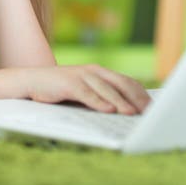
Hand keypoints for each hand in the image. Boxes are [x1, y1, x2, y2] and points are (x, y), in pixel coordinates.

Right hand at [18, 64, 150, 114]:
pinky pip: (86, 93)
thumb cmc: (61, 89)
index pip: (126, 82)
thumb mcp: (85, 91)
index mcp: (100, 72)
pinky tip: (108, 110)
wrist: (32, 81)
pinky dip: (98, 102)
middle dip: (136, 98)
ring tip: (132, 113)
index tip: (153, 108)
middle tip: (149, 112)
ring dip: (120, 102)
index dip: (141, 94)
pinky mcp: (68, 83)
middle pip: (120, 83)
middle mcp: (93, 71)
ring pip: (105, 89)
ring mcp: (80, 75)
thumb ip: (103, 96)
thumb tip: (127, 112)